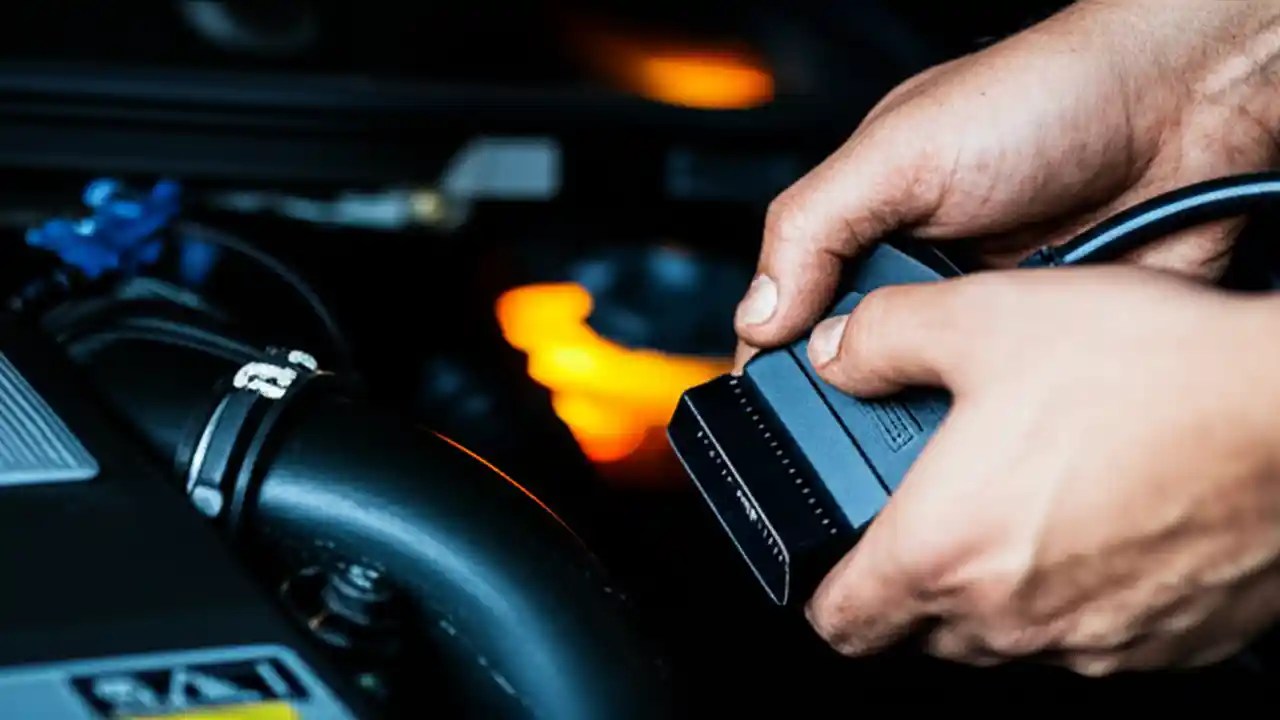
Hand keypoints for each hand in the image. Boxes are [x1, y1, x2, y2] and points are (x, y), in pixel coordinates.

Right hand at [734, 0, 1279, 369]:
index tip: (783, 411)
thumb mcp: (900, 151)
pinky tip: (1003, 401)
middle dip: (858, 398)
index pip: (793, 317)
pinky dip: (1003, 411)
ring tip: (946, 397)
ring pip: (930, 399)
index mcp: (864, 230)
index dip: (781, 366)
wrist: (1186, 102)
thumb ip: (813, 227)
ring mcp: (984, 318)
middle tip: (872, 407)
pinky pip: (1007, 403)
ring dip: (933, 408)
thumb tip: (757, 317)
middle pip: (857, 371)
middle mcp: (918, 279)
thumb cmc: (1045, 97)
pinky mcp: (1045, 348)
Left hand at [802, 266, 1279, 674]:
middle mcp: (1012, 618)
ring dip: (995, 578)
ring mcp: (1092, 642)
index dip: (824, 585)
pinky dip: (1073, 588)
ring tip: (1024, 489)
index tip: (836, 551)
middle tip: (934, 497)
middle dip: (910, 570)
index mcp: (945, 551)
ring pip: (1004, 633)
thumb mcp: (984, 317)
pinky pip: (1086, 633)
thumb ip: (883, 336)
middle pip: (919, 628)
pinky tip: (1096, 512)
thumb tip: (837, 351)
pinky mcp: (1161, 642)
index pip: (840, 621)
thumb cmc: (1152, 374)